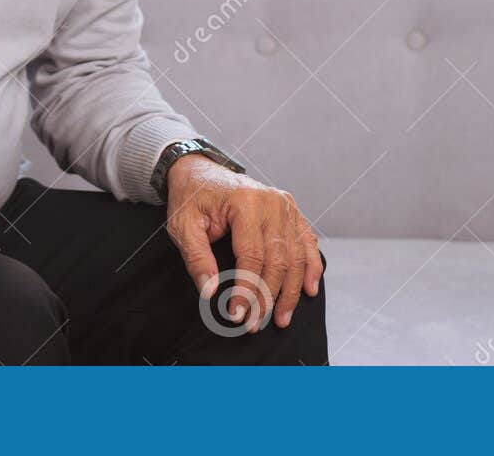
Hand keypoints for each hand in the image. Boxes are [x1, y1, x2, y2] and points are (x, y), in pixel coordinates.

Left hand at [163, 154, 321, 331]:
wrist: (199, 169)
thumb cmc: (191, 197)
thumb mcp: (182, 225)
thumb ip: (196, 258)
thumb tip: (210, 293)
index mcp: (245, 203)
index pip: (252, 257)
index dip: (247, 290)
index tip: (238, 316)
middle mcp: (271, 202)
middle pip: (278, 260)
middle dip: (268, 297)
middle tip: (255, 324)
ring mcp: (285, 204)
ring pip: (296, 256)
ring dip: (291, 291)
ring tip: (282, 318)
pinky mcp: (291, 209)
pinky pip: (307, 241)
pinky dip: (311, 267)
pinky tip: (309, 290)